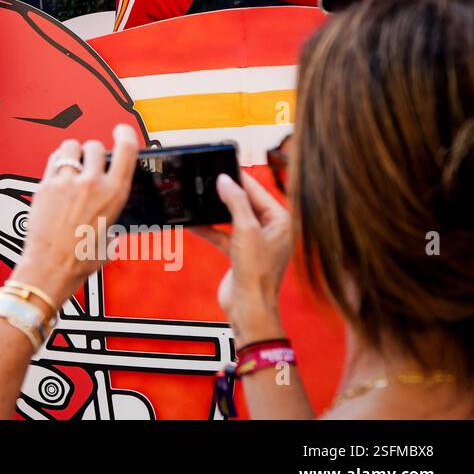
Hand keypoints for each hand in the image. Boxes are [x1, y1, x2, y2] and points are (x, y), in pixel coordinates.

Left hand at [11, 124, 138, 306]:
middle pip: (95, 146)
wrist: (51, 267)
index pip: (126, 150)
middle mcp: (91, 184)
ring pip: (71, 147)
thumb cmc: (79, 258)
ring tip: (73, 164)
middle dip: (94, 152)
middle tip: (91, 162)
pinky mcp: (45, 185)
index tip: (121, 130)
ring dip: (74, 153)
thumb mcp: (110, 236)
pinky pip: (53, 161)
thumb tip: (110, 214)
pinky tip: (58, 174)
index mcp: (113, 194)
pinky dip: (57, 163)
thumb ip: (112, 215)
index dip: (125, 134)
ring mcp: (66, 182)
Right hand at [191, 172, 291, 343]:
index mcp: (281, 221)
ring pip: (232, 218)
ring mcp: (255, 241)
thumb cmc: (256, 273)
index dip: (239, 179)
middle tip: (207, 180)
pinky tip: (192, 223)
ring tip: (198, 200)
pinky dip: (209, 229)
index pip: (258, 191)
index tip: (222, 167)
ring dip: (214, 212)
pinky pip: (223, 234)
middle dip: (225, 194)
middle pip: (245, 203)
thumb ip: (235, 201)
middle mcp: (270, 229)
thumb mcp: (245, 230)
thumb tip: (225, 180)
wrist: (248, 306)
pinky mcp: (240, 253)